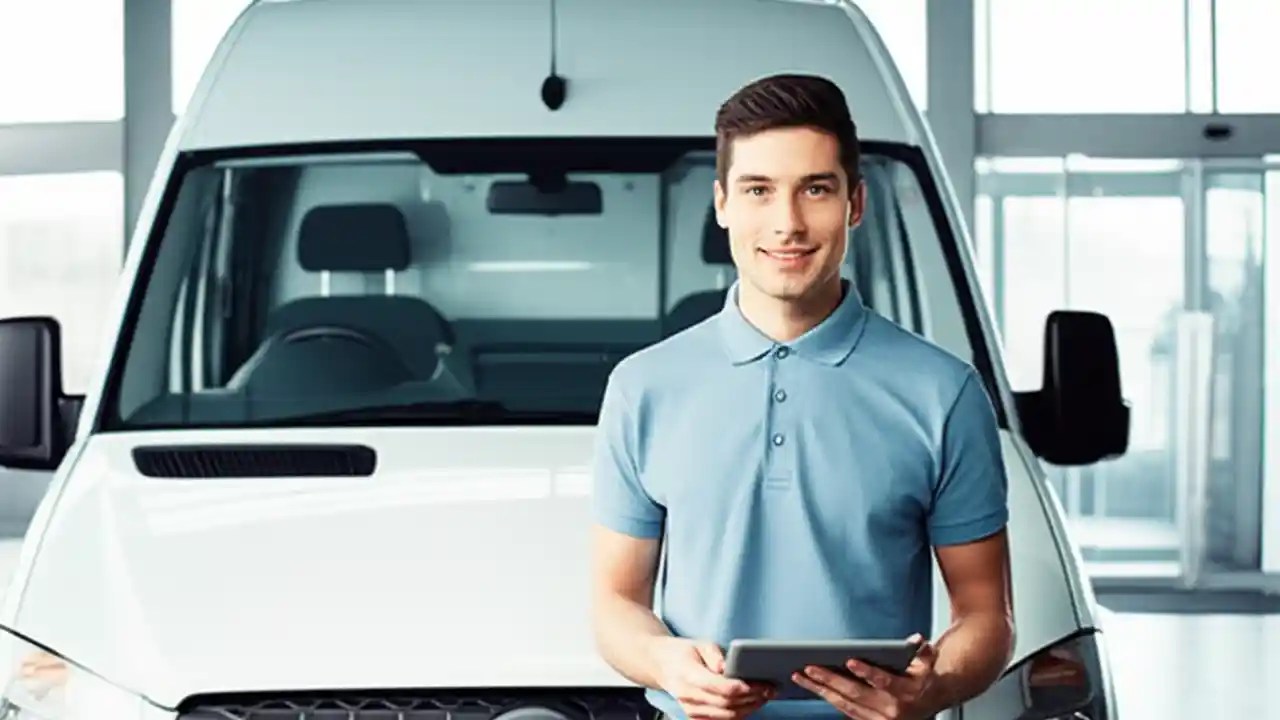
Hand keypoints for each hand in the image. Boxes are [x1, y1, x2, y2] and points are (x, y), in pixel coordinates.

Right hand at [650, 637, 775, 719]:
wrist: (659, 664)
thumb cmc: (682, 651)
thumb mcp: (699, 643)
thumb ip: (715, 655)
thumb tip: (729, 667)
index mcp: (689, 675)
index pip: (722, 688)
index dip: (745, 688)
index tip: (762, 684)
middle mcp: (688, 696)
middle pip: (728, 704)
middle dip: (753, 698)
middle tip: (770, 689)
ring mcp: (690, 709)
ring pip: (726, 716)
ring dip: (749, 708)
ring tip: (764, 697)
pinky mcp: (694, 716)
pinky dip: (738, 715)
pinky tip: (750, 705)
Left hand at [791, 634, 938, 719]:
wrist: (930, 704)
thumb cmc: (923, 680)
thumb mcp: (926, 665)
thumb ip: (921, 653)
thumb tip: (917, 640)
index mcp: (905, 692)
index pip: (884, 681)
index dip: (867, 672)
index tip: (850, 661)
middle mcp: (891, 709)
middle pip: (856, 693)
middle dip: (830, 680)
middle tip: (810, 667)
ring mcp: (879, 719)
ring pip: (845, 704)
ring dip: (821, 690)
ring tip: (802, 676)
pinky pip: (845, 711)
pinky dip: (828, 698)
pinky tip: (814, 687)